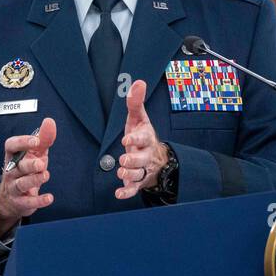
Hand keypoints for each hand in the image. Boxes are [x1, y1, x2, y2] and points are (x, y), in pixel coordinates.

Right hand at [0, 117, 56, 234]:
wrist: (11, 199)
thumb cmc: (25, 171)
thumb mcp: (34, 154)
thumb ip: (43, 139)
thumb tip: (50, 121)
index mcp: (13, 157)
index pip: (11, 146)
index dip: (22, 142)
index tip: (35, 140)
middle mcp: (11, 171)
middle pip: (17, 166)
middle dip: (29, 164)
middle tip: (41, 163)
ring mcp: (14, 188)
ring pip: (21, 184)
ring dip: (34, 180)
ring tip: (45, 175)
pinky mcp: (20, 203)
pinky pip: (28, 202)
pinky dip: (39, 201)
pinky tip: (49, 198)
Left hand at [116, 80, 167, 199]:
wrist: (156, 157)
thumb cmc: (142, 135)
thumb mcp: (138, 118)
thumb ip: (135, 102)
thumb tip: (138, 81)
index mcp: (146, 138)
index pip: (143, 138)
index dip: (135, 139)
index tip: (126, 139)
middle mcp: (146, 155)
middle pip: (142, 159)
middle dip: (133, 160)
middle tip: (124, 160)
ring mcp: (142, 169)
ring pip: (138, 174)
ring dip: (129, 175)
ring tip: (120, 172)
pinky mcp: (138, 182)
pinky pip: (134, 189)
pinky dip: (127, 192)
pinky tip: (119, 194)